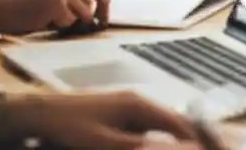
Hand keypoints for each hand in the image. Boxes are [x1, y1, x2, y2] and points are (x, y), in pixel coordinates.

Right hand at [0, 0, 110, 34]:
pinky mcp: (56, 1)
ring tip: (52, 18)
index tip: (104, 12)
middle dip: (91, 14)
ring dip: (71, 19)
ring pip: (84, 10)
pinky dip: (59, 25)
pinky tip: (42, 20)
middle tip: (94, 25)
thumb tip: (94, 4)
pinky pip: (70, 20)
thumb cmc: (18, 2)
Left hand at [7, 91, 200, 149]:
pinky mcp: (116, 110)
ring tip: (179, 147)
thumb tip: (167, 148)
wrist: (41, 112)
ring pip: (157, 123)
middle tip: (195, 147)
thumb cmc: (72, 127)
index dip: (193, 137)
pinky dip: (153, 136)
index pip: (176, 122)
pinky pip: (144, 124)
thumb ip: (138, 147)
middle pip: (170, 120)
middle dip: (183, 137)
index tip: (204, 148)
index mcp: (138, 105)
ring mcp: (126, 103)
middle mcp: (137, 100)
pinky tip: (151, 146)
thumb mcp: (106, 143)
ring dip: (168, 137)